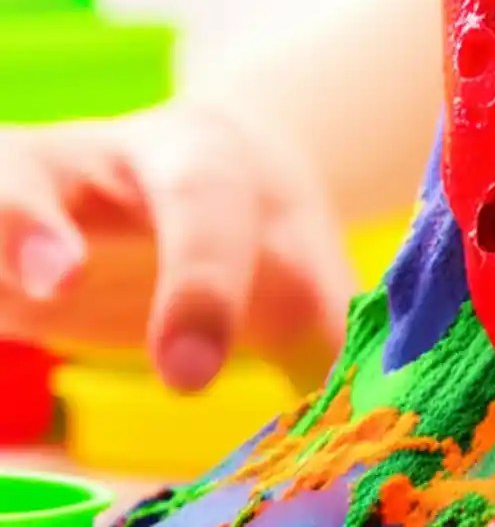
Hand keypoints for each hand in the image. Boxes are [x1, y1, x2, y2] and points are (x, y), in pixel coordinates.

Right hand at [0, 102, 357, 392]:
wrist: (206, 175)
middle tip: (50, 282)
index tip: (192, 375)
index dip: (199, 286)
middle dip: (24, 220)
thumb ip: (336, 346)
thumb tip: (372, 422)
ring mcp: (22, 196)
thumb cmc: (260, 239)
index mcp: (196, 159)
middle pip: (33, 168)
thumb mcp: (305, 280)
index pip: (200, 208)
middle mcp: (91, 161)